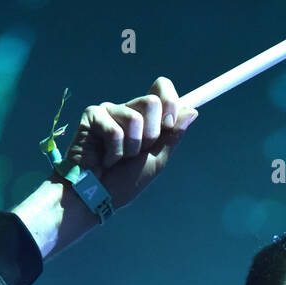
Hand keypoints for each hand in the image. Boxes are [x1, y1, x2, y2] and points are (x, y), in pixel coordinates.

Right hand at [61, 76, 198, 210]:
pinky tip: (104, 159)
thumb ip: (172, 135)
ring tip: (118, 158)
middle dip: (150, 135)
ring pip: (135, 118)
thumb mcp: (156, 160)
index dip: (170, 103)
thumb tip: (192, 110)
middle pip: (152, 102)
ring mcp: (109, 110)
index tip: (168, 124)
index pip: (162, 88)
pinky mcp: (92, 116)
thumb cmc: (125, 182)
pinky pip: (115, 131)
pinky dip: (114, 152)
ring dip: (131, 148)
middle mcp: (128, 109)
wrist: (98, 196)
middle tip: (136, 152)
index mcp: (145, 117)